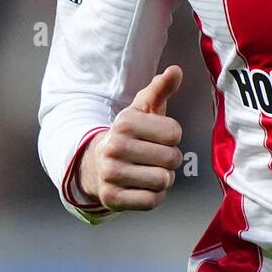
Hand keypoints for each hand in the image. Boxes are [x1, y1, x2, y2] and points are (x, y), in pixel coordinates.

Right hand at [78, 65, 183, 210]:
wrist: (96, 165)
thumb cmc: (130, 135)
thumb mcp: (142, 110)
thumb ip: (160, 89)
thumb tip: (176, 70)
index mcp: (124, 123)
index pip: (174, 133)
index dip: (172, 137)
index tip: (156, 137)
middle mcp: (114, 147)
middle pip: (172, 158)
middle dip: (170, 159)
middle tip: (154, 157)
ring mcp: (110, 174)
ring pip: (164, 181)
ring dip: (163, 179)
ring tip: (148, 171)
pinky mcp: (111, 198)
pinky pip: (153, 201)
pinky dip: (154, 196)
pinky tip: (141, 187)